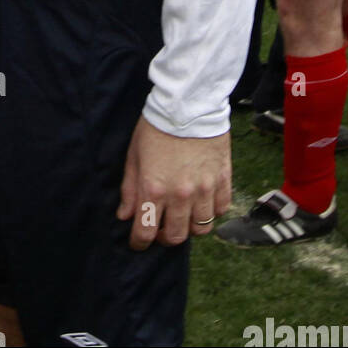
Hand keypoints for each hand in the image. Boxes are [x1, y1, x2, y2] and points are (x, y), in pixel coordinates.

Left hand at [117, 115, 230, 249]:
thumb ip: (129, 189)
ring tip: (182, 215)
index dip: (139, 242)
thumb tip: (124, 215)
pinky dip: (211, 212)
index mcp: (154, 189)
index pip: (145, 231)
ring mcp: (204, 190)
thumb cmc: (155, 128)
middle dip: (164, 238)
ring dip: (189, 227)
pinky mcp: (222, 181)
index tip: (137, 242)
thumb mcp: (133, 156)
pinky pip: (220, 210)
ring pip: (201, 229)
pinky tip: (201, 202)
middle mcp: (180, 195)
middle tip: (159, 228)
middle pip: (175, 237)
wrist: (187, 105)